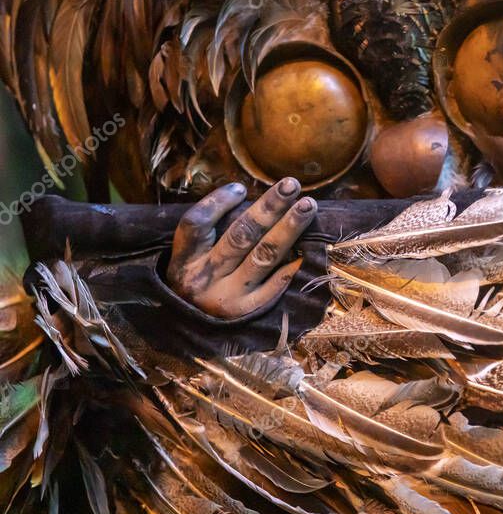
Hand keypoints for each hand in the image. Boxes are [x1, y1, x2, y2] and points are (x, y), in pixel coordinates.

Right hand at [166, 178, 317, 318]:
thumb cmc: (196, 279)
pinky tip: (306, 250)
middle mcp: (204, 277)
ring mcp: (226, 296)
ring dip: (288, 229)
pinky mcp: (246, 312)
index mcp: (184, 259)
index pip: (196, 224)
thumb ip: (212, 230)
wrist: (190, 329)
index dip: (217, 203)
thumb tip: (248, 197)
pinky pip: (273, 287)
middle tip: (291, 185)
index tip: (240, 188)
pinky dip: (289, 268)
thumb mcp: (189, 257)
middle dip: (268, 208)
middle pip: (240, 236)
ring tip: (308, 206)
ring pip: (263, 256)